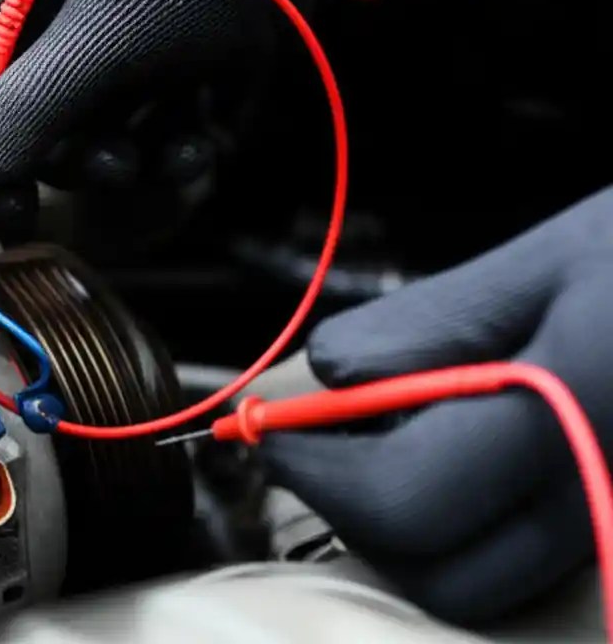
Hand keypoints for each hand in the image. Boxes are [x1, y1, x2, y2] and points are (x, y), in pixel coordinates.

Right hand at [0, 0, 380, 236]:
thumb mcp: (116, 27)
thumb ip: (39, 99)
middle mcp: (46, 34)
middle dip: (15, 173)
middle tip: (20, 216)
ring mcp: (101, 71)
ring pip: (69, 155)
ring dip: (105, 169)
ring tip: (147, 150)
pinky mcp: (153, 102)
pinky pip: (137, 157)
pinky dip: (164, 163)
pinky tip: (197, 140)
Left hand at [262, 186, 612, 623]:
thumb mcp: (551, 258)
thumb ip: (431, 323)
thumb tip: (326, 376)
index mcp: (576, 412)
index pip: (402, 498)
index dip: (311, 467)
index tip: (268, 427)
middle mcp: (606, 497)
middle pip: (438, 576)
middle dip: (352, 512)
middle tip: (315, 445)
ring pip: (480, 587)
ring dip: (404, 531)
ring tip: (381, 443)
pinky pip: (526, 567)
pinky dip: (463, 530)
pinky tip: (448, 458)